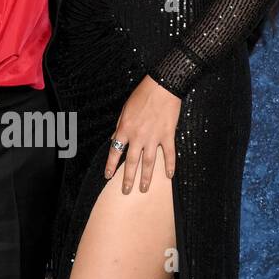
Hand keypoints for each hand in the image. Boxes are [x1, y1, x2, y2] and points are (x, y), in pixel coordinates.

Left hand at [104, 76, 181, 192]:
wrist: (162, 87)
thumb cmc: (142, 95)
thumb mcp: (125, 109)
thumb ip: (119, 126)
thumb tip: (114, 139)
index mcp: (125, 129)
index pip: (115, 152)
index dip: (111, 166)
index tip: (108, 177)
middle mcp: (138, 136)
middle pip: (132, 162)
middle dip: (128, 179)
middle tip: (126, 191)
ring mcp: (154, 137)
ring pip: (149, 162)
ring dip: (146, 178)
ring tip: (143, 189)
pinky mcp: (168, 135)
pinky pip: (169, 154)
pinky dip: (170, 165)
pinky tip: (169, 176)